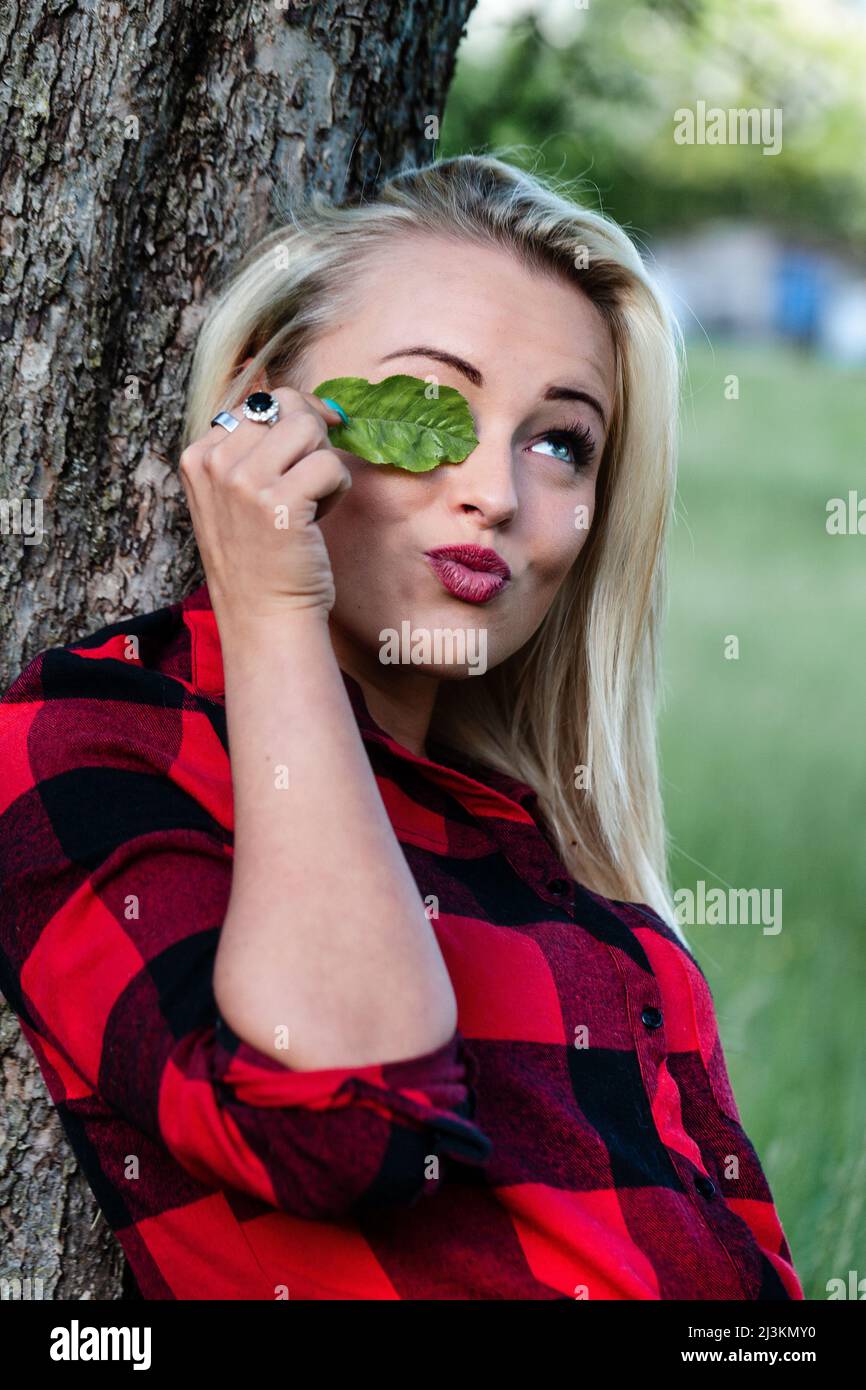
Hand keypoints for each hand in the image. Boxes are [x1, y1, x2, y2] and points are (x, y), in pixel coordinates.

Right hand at [179, 386, 349, 625]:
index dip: (294, 419)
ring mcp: (243, 482)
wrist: (264, 615)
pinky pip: (330, 465)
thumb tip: (303, 402)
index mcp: (198, 456)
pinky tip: (318, 519)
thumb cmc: (260, 556)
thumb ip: (252, 447)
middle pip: (284, 405)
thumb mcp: (235, 494)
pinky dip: (337, 489)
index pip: (258, 401)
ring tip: (312, 499)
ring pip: (308, 428)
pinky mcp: (279, 503)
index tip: (304, 455)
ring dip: (324, 461)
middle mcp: (214, 464)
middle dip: (311, 438)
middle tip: (310, 481)